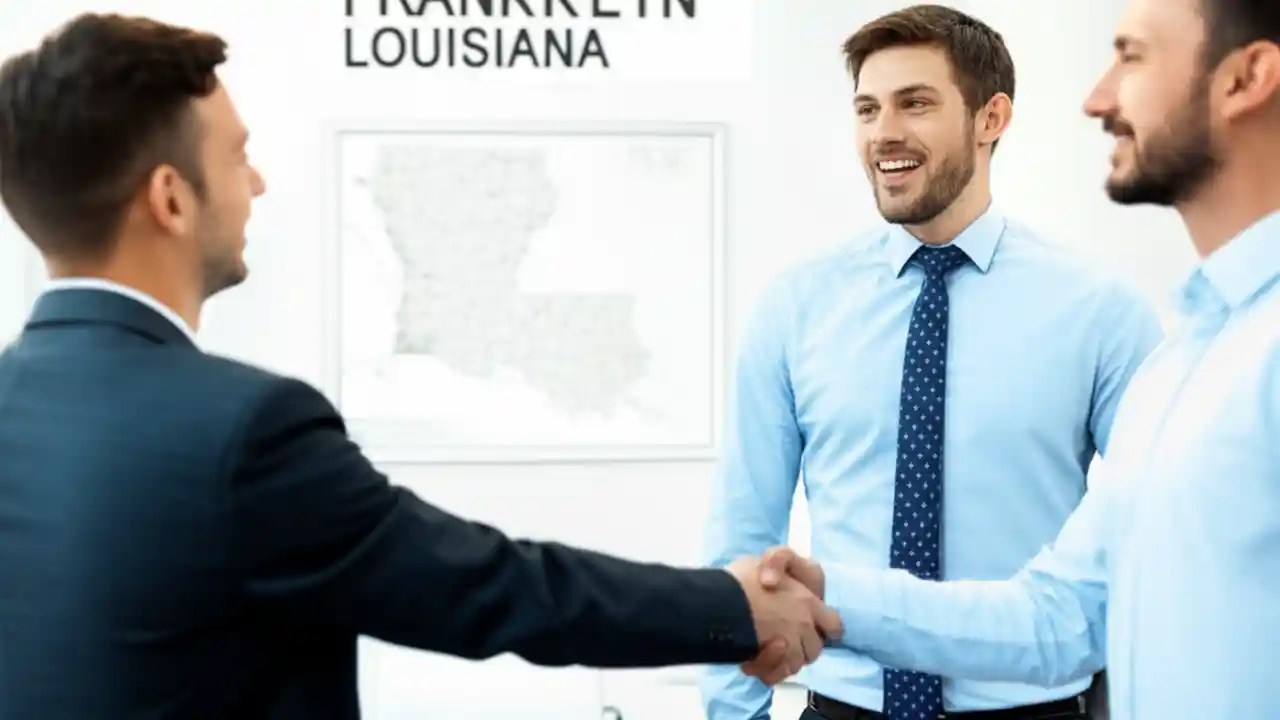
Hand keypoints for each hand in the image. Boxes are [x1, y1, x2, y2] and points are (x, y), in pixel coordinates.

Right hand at [726, 555, 841, 685]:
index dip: (825, 627)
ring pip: (795, 664)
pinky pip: (776, 676)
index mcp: (808, 602)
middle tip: (781, 639)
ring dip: (782, 660)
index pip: (833, 624)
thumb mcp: (763, 562)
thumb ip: (777, 570)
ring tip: (763, 647)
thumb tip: (773, 580)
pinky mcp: (769, 663)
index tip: (814, 627)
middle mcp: (804, 625)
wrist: (717, 600)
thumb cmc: (740, 579)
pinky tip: (753, 660)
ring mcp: (789, 645)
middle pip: (814, 648)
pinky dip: (768, 671)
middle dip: (801, 647)